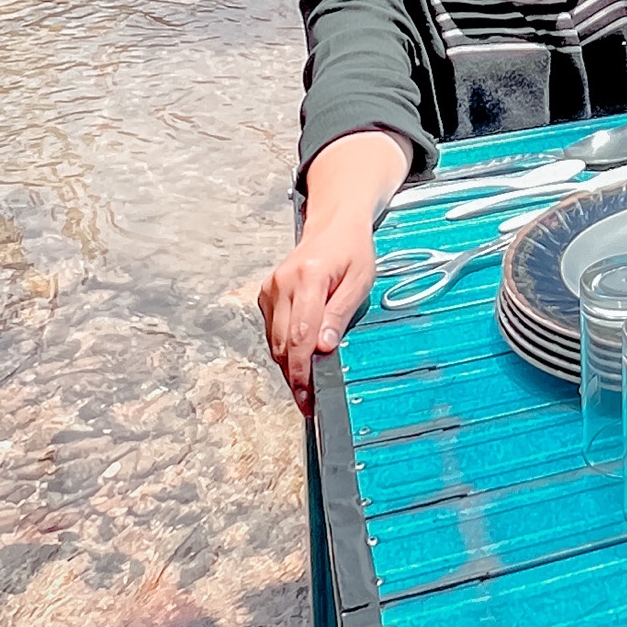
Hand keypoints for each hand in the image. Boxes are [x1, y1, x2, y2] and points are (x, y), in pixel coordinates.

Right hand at [258, 217, 374, 416]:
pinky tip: (299, 358)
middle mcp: (283, 282)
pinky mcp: (266, 293)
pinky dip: (284, 348)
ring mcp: (270, 288)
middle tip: (308, 401)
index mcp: (309, 277)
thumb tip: (324, 348)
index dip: (303, 370)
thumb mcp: (360, 280)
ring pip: (274, 340)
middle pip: (282, 342)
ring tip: (306, 387)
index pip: (300, 334)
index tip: (308, 394)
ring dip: (289, 365)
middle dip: (295, 376)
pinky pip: (272, 330)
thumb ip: (340, 314)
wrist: (334, 225)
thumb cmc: (352, 250)